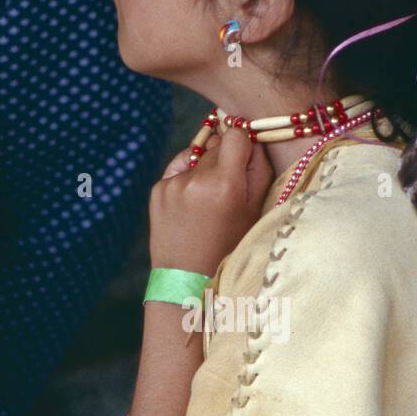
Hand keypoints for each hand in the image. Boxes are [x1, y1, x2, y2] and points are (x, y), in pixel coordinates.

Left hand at [149, 124, 274, 276]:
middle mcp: (196, 179)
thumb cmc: (230, 248)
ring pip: (196, 156)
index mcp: (225, 184)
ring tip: (209, 204)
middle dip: (225, 160)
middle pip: (216, 145)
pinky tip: (193, 208)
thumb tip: (252, 140)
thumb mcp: (255, 213)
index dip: (243, 144)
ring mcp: (173, 184)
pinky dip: (187, 181)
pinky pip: (178, 171)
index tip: (244, 157)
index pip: (236, 135)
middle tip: (228, 191)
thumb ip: (259, 170)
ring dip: (205, 170)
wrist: (189, 281)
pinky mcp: (157, 190)